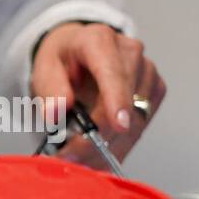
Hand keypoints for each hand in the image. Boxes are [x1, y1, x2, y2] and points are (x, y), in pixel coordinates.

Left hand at [31, 22, 165, 168]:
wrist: (75, 54)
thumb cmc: (61, 61)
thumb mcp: (44, 71)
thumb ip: (50, 91)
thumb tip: (57, 113)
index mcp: (98, 40)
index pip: (113, 72)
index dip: (118, 99)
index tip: (120, 125)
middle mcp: (129, 52)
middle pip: (125, 100)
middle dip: (100, 134)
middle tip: (72, 157)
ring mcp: (146, 70)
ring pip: (136, 118)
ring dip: (109, 144)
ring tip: (80, 156)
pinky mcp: (153, 89)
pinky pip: (142, 124)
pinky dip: (120, 144)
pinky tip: (99, 150)